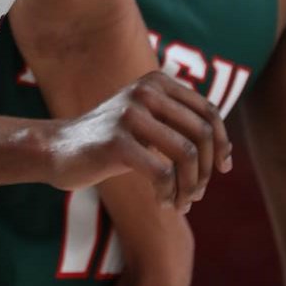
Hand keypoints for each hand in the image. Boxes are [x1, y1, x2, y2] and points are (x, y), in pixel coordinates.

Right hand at [46, 71, 231, 212]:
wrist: (59, 149)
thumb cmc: (112, 142)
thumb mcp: (147, 123)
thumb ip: (180, 126)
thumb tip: (226, 153)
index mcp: (156, 82)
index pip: (208, 112)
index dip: (222, 144)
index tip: (222, 170)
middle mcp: (145, 90)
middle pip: (202, 134)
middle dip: (208, 171)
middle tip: (197, 194)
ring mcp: (130, 114)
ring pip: (187, 154)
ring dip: (191, 187)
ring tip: (182, 203)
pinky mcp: (116, 141)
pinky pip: (163, 172)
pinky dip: (170, 194)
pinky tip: (163, 203)